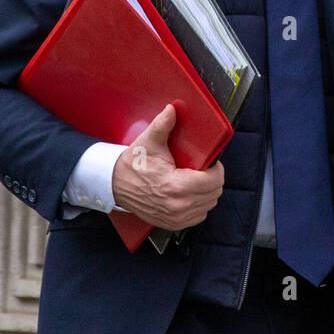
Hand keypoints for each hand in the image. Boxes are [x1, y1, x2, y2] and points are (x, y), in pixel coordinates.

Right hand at [112, 104, 223, 229]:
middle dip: (214, 179)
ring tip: (199, 179)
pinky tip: (192, 193)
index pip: (213, 181)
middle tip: (205, 168)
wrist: (116, 184)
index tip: (212, 162)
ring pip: (208, 205)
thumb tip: (173, 109)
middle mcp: (178, 206)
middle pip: (213, 193)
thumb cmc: (133, 164)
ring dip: (208, 193)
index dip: (217, 170)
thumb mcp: (148, 141)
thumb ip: (163, 124)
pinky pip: (198, 216)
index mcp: (176, 186)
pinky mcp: (172, 224)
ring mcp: (175, 218)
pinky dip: (199, 205)